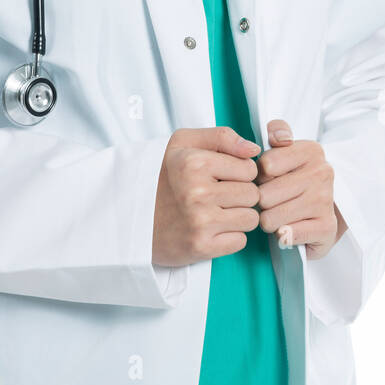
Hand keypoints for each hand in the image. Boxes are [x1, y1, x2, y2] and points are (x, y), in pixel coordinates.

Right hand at [152, 126, 261, 267]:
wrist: (130, 217)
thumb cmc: (161, 177)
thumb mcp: (182, 143)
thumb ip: (221, 137)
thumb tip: (254, 150)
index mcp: (194, 162)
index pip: (249, 168)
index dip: (239, 172)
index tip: (221, 177)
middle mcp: (197, 192)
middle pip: (253, 194)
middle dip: (240, 195)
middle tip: (218, 197)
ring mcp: (199, 222)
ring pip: (251, 218)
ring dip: (238, 217)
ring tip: (216, 213)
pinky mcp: (201, 247)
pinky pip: (240, 241)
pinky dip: (230, 237)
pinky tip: (212, 230)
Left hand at [255, 120, 346, 259]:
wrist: (326, 209)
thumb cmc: (296, 179)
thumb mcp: (286, 150)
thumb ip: (277, 131)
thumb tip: (280, 138)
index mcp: (311, 150)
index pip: (265, 164)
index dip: (260, 175)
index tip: (270, 177)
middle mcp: (322, 174)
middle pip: (264, 195)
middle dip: (262, 201)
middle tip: (272, 201)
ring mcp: (325, 201)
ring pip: (270, 218)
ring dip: (269, 220)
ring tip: (279, 215)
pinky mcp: (326, 228)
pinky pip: (286, 235)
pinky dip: (282, 236)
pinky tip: (288, 229)